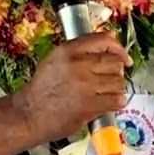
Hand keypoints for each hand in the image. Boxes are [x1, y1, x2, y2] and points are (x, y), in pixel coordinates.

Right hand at [11, 31, 131, 142]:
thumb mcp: (54, 60)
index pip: (103, 40)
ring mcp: (85, 85)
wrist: (29, 114)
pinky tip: (109, 103)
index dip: (118, 48)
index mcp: (68, 50)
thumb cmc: (42, 88)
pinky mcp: (90, 105)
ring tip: (107, 93)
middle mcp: (78, 65)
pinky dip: (117, 102)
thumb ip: (78, 50)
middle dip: (117, 71)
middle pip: (114, 62)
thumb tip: (107, 43)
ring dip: (116, 88)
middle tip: (111, 79)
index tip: (124, 58)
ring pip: (118, 82)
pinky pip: (116, 100)